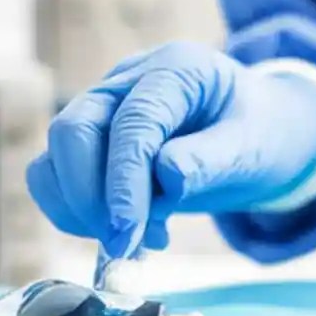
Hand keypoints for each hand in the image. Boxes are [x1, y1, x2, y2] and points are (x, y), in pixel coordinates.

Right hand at [26, 41, 315, 258]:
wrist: (259, 132)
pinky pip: (55, 176)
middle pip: (74, 131)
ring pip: (55, 156)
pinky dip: (75, 213)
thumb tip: (165, 177)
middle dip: (89, 197)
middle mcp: (128, 81)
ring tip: (135, 242)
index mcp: (176, 69)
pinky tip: (125, 232)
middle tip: (122, 246)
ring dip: (79, 209)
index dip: (122, 181)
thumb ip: (211, 160)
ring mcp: (103, 108)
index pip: (131, 122)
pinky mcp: (92, 142)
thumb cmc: (260, 134)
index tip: (125, 233)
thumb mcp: (253, 146)